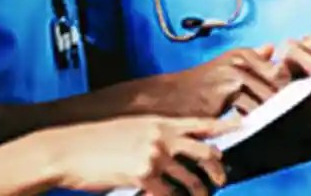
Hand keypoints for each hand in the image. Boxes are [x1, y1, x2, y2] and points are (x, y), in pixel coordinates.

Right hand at [41, 115, 236, 195]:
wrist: (66, 148)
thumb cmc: (94, 140)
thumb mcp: (129, 129)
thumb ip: (153, 134)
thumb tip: (170, 146)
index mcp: (159, 121)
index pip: (202, 123)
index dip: (226, 126)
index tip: (244, 126)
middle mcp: (162, 136)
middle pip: (206, 152)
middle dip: (218, 167)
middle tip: (222, 178)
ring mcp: (154, 156)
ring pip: (192, 178)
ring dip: (199, 191)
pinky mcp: (142, 176)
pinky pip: (170, 194)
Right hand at [156, 44, 289, 115]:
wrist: (169, 97)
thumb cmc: (199, 86)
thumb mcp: (225, 67)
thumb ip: (252, 59)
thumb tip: (272, 48)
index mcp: (243, 54)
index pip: (282, 72)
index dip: (286, 89)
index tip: (287, 102)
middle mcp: (240, 60)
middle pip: (277, 86)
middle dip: (281, 103)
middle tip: (281, 118)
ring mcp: (233, 75)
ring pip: (267, 99)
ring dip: (268, 114)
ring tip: (265, 125)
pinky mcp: (225, 92)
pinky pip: (251, 109)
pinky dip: (253, 121)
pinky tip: (248, 127)